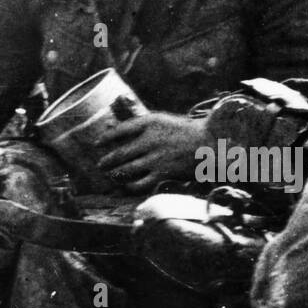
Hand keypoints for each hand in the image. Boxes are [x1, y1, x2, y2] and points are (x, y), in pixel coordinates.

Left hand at [95, 113, 213, 192]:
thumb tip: (112, 127)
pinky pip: (139, 183)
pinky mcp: (162, 173)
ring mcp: (156, 157)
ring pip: (126, 169)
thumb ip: (140, 125)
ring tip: (111, 175)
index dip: (106, 137)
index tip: (97, 143)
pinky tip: (126, 186)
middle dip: (107, 161)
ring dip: (115, 173)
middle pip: (120, 153)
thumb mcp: (162, 121)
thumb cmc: (184, 131)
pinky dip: (130, 186)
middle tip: (100, 165)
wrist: (210, 143)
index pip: (121, 130)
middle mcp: (151, 140)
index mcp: (151, 122)